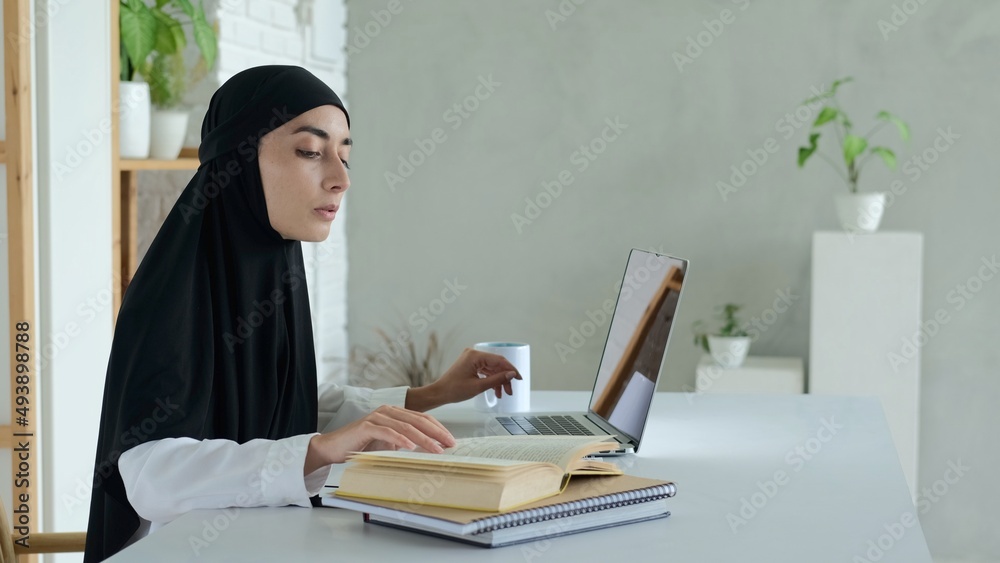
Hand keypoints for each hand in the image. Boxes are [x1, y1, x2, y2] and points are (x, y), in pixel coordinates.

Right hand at [304, 405, 455, 473]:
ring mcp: (377, 417)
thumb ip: (404, 443)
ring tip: (436, 449)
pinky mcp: (367, 426)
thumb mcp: (388, 444)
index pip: (422, 418)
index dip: (438, 428)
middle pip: (418, 420)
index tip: (450, 440)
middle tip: (450, 444)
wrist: (333, 448)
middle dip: (437, 433)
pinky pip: (388, 432)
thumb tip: (428, 450)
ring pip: (406, 426)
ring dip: (423, 439)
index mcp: (394, 413)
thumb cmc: (360, 446)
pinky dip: (401, 440)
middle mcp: (387, 411)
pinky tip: (411, 447)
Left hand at [405, 347, 521, 411]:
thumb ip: (497, 379)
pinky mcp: (470, 364)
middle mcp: (473, 354)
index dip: (511, 369)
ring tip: (503, 394)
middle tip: (510, 391)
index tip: (520, 378)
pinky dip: (491, 380)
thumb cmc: (455, 390)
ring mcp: (472, 359)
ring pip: (492, 368)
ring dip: (498, 380)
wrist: (440, 393)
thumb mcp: (479, 386)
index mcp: (475, 355)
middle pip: (496, 364)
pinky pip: (485, 370)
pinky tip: (495, 391)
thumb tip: (512, 374)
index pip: (499, 360)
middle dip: (504, 378)